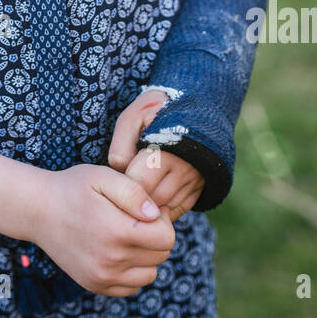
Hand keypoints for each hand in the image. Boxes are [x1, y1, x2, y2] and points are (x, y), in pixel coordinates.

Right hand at [30, 164, 175, 296]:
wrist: (37, 211)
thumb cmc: (72, 188)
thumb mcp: (102, 176)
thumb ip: (133, 192)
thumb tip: (156, 214)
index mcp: (115, 232)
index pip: (166, 239)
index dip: (163, 220)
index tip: (150, 209)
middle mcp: (110, 261)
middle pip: (160, 256)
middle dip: (156, 236)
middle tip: (138, 219)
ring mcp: (102, 277)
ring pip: (150, 275)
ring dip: (146, 256)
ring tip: (129, 235)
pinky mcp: (95, 285)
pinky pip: (132, 287)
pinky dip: (132, 271)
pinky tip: (119, 251)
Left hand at [107, 88, 204, 221]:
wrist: (195, 108)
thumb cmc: (156, 112)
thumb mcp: (134, 117)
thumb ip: (121, 143)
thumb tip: (120, 171)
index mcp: (166, 149)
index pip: (140, 182)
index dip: (124, 183)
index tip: (116, 178)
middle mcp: (184, 168)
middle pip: (153, 199)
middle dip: (135, 197)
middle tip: (123, 189)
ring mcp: (195, 180)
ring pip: (166, 208)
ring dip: (148, 205)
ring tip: (135, 192)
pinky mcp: (200, 188)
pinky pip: (178, 209)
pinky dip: (162, 209)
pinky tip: (151, 197)